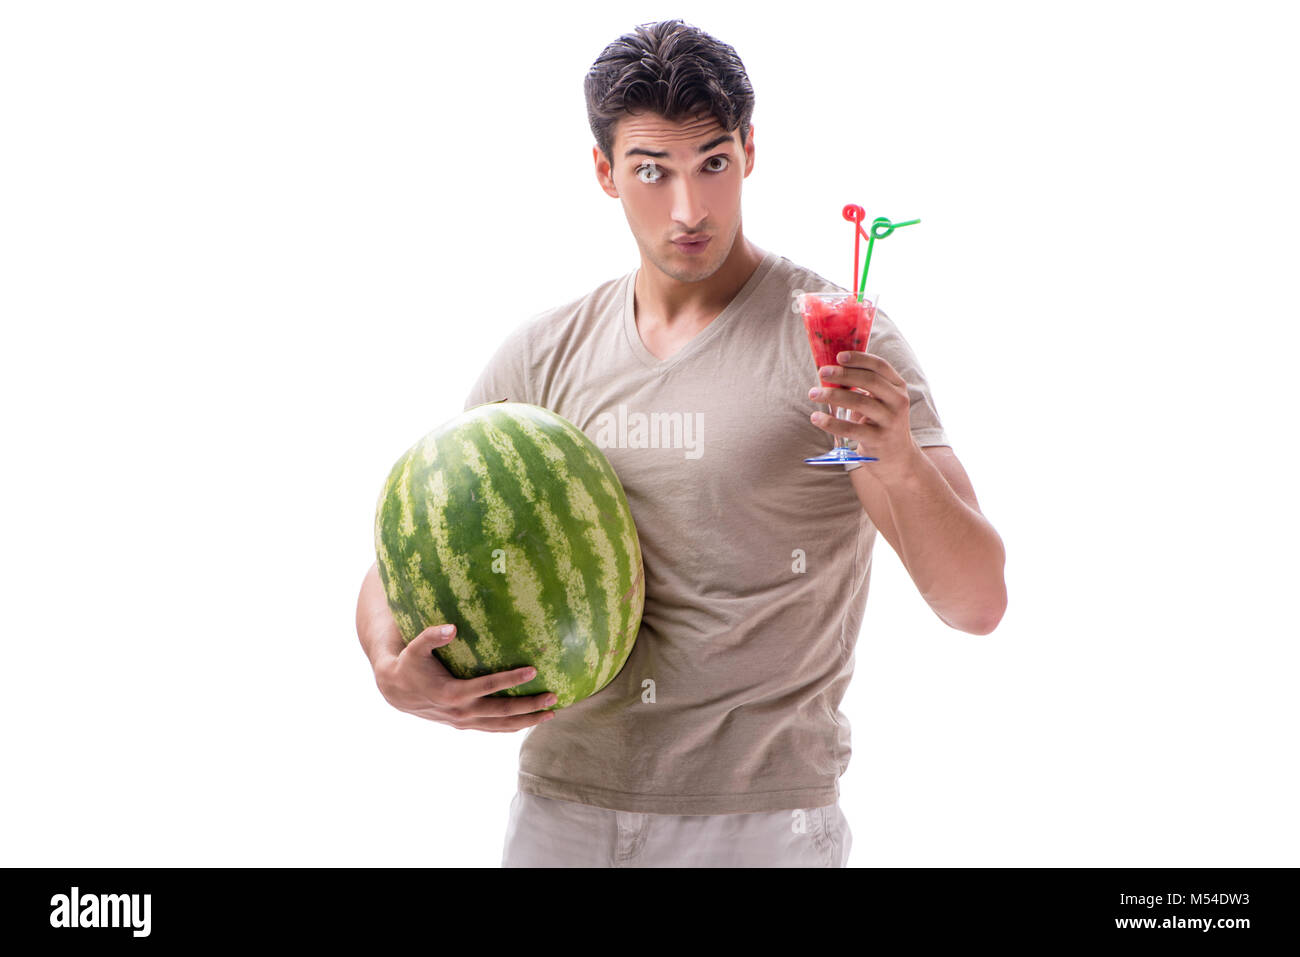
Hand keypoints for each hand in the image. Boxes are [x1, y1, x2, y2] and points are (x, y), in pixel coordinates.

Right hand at [374, 623, 557, 732]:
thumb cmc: (408, 664)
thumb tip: (451, 627)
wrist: (396, 692)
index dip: (511, 679)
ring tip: (552, 713)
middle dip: (529, 706)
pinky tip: (530, 721)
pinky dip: (512, 727)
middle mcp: (460, 711)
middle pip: (501, 712)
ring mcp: (463, 721)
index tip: (533, 670)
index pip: (488, 686)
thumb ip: (431, 636)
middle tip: (554, 696)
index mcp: (451, 692)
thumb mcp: (415, 648)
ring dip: (527, 721)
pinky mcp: (464, 724)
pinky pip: (492, 729)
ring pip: (500, 726)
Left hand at [809, 350, 918, 476]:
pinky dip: (831, 423)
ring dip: (833, 395)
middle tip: (822, 372)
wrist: (898, 460)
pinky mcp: (879, 440)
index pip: (880, 366)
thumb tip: (830, 370)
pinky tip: (816, 418)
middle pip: (870, 381)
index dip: (859, 358)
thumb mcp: (880, 402)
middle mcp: (898, 402)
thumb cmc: (881, 424)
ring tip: (813, 393)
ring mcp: (890, 421)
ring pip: (860, 402)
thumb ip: (863, 387)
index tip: (838, 356)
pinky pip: (852, 429)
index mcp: (898, 387)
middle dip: (843, 374)